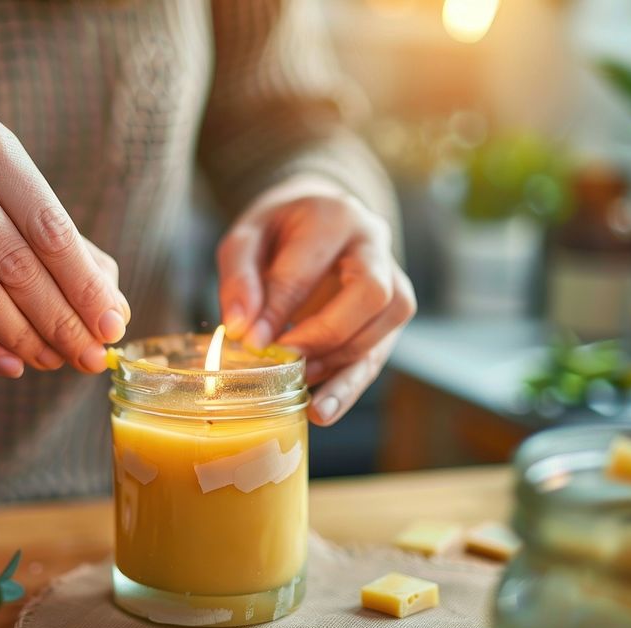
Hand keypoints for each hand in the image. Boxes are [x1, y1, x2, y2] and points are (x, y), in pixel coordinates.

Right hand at [0, 113, 128, 376]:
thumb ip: (55, 238)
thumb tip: (112, 304)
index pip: (50, 227)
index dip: (86, 285)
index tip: (113, 326)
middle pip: (17, 264)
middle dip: (62, 320)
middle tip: (90, 357)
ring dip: (24, 338)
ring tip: (54, 361)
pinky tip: (9, 365)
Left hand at [217, 176, 415, 425]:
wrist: (315, 218)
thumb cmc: (277, 231)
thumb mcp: (245, 239)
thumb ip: (238, 278)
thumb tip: (240, 329)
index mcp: (335, 216)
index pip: (310, 268)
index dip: (279, 310)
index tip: (251, 343)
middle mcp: (374, 243)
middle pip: (371, 294)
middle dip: (325, 334)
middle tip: (285, 359)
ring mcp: (392, 277)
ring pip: (385, 326)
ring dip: (341, 363)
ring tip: (298, 388)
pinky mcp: (390, 314)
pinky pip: (379, 352)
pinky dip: (349, 384)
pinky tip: (321, 408)